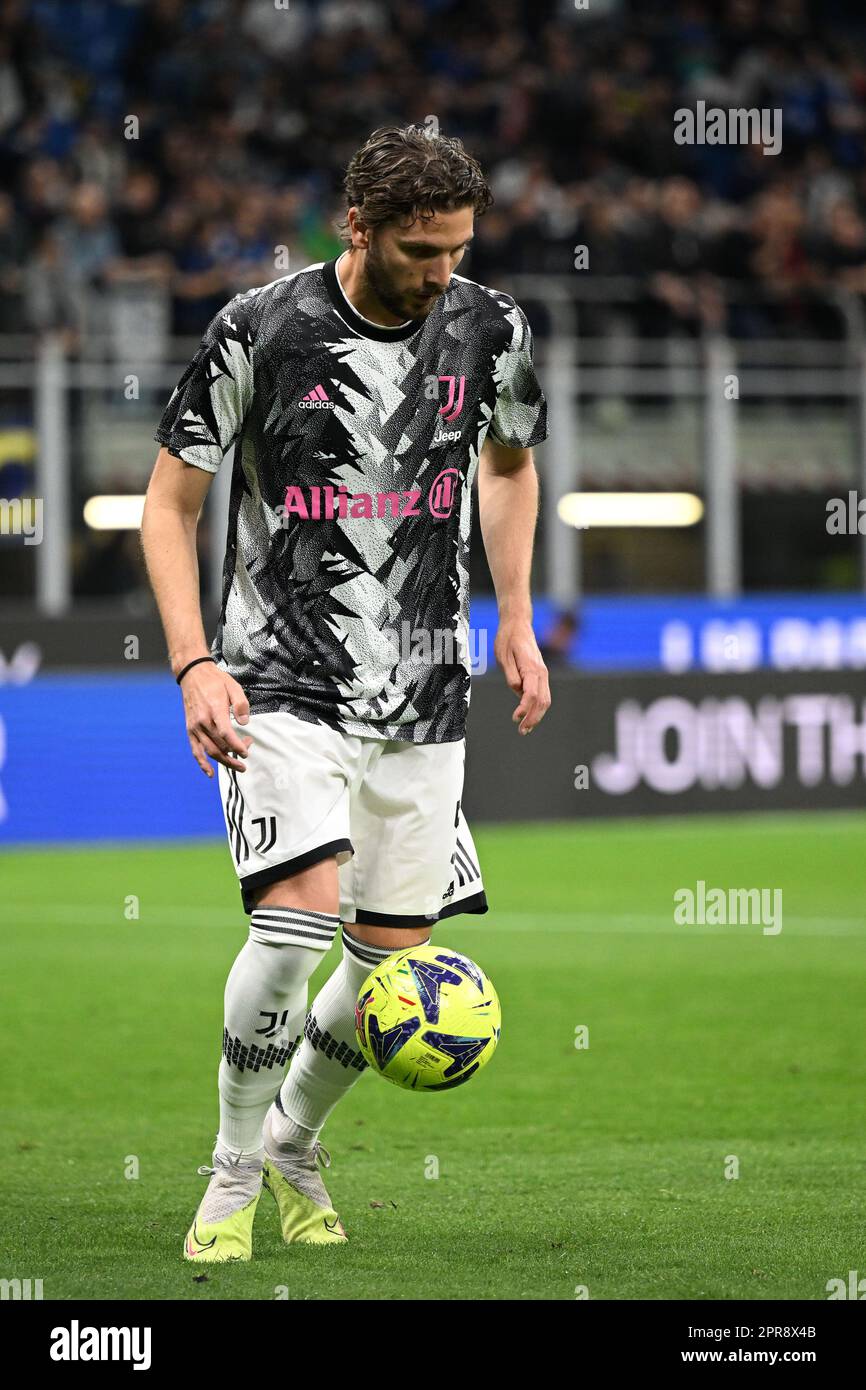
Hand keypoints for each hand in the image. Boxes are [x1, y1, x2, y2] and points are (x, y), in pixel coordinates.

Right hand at [181, 664, 253, 776]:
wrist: (192, 675)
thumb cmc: (216, 681)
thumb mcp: (233, 686)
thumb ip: (241, 704)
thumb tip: (245, 723)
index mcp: (214, 709)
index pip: (226, 733)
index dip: (237, 745)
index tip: (246, 752)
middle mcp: (202, 721)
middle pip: (219, 744)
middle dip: (235, 752)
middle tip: (247, 752)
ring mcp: (195, 727)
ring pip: (209, 751)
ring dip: (224, 761)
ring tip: (238, 767)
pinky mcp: (190, 730)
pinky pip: (195, 750)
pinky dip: (202, 763)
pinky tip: (210, 774)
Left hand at [494, 618, 550, 734]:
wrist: (518, 625)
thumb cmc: (508, 639)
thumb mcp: (503, 656)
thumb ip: (511, 674)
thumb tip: (517, 690)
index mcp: (531, 668)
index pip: (531, 694)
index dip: (524, 709)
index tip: (515, 718)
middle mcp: (540, 672)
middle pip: (542, 701)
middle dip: (533, 718)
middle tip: (522, 731)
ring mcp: (542, 673)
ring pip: (545, 699)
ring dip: (537, 715)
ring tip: (525, 728)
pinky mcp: (540, 674)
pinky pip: (543, 694)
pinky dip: (538, 707)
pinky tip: (529, 715)